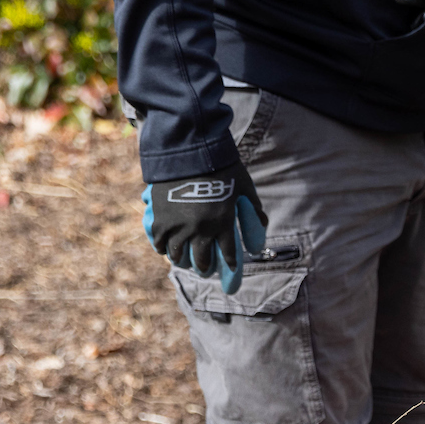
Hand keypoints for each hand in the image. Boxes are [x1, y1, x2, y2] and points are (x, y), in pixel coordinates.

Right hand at [143, 156, 268, 294]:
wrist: (189, 152)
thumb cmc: (222, 166)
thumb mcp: (244, 185)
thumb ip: (254, 207)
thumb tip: (264, 224)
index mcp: (223, 222)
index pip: (228, 253)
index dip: (230, 264)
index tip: (230, 270)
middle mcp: (201, 229)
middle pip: (201, 259)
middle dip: (204, 267)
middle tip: (205, 271)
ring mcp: (179, 226)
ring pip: (179, 254)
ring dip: (182, 260)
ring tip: (184, 261)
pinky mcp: (161, 219)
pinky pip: (160, 242)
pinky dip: (162, 248)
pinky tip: (165, 249)